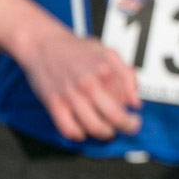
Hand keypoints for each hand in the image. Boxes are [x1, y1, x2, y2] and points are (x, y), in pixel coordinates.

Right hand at [15, 18, 139, 141]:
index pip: (126, 100)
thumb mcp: (108, 53)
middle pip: (114, 117)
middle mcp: (89, 83)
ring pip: (94, 126)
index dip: (131, 110)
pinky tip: (83, 132)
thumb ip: (126, 76)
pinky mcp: (53, 103)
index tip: (132, 113)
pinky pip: (68, 129)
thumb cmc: (77, 48)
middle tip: (129, 127)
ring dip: (105, 134)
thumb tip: (135, 103)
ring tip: (108, 131)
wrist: (43, 43)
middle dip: (126, 126)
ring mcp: (70, 94)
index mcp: (105, 70)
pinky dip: (79, 135)